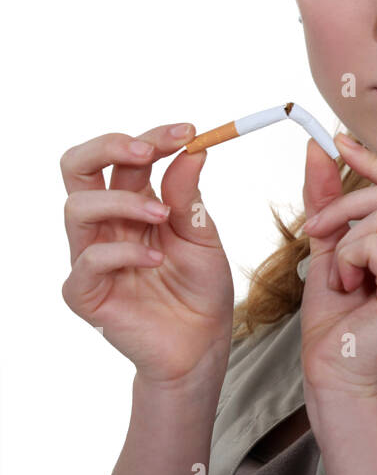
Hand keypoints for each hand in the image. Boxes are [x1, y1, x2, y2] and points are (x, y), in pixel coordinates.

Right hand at [61, 123, 234, 389]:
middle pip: (77, 168)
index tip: (190, 131)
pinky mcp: (85, 293)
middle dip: (108, 147)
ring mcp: (89, 257)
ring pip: (77, 208)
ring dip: (122, 202)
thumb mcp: (201, 235)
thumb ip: (188, 196)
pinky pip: (87, 261)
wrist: (202, 343)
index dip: (152, 138)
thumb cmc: (200, 288)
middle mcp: (105, 225)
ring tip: (163, 217)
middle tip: (148, 150)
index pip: (124, 157)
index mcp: (132, 204)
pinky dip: (122, 253)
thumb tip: (192, 149)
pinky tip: (155, 260)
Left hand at [298, 133, 376, 399]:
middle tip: (316, 231)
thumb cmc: (335, 318)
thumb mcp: (328, 245)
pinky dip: (349, 258)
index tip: (339, 142)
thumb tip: (321, 147)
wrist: (332, 372)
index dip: (376, 159)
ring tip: (342, 274)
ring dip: (346, 240)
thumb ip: (328, 198)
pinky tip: (349, 287)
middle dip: (347, 202)